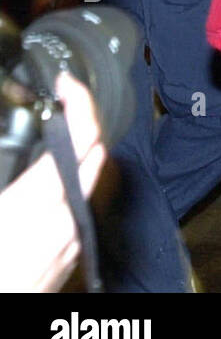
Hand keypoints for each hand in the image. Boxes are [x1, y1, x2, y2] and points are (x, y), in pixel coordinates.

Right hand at [0, 73, 105, 291]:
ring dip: (75, 159)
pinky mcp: (73, 256)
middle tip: (61, 107)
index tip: (69, 82)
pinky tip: (46, 193)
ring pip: (88, 184)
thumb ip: (6, 179)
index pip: (80, 137)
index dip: (80, 102)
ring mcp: (74, 238)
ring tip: (50, 145)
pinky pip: (79, 211)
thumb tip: (13, 164)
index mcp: (38, 203)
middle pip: (93, 155)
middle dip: (82, 125)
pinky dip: (68, 192)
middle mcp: (66, 218)